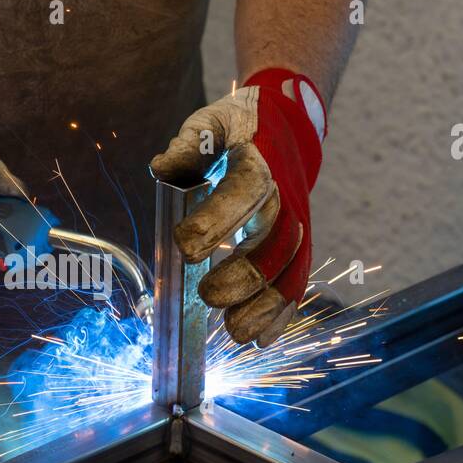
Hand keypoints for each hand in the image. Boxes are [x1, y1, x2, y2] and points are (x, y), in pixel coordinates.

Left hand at [150, 68, 326, 345]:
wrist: (288, 128)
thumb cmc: (238, 129)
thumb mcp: (211, 123)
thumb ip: (190, 145)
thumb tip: (165, 167)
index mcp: (261, 163)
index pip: (245, 191)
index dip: (218, 219)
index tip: (185, 246)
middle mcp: (286, 198)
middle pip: (276, 241)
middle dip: (245, 274)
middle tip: (207, 296)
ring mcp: (296, 225)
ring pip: (291, 270)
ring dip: (266, 305)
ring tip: (236, 334)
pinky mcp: (297, 246)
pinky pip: (296, 282)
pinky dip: (281, 314)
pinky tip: (260, 340)